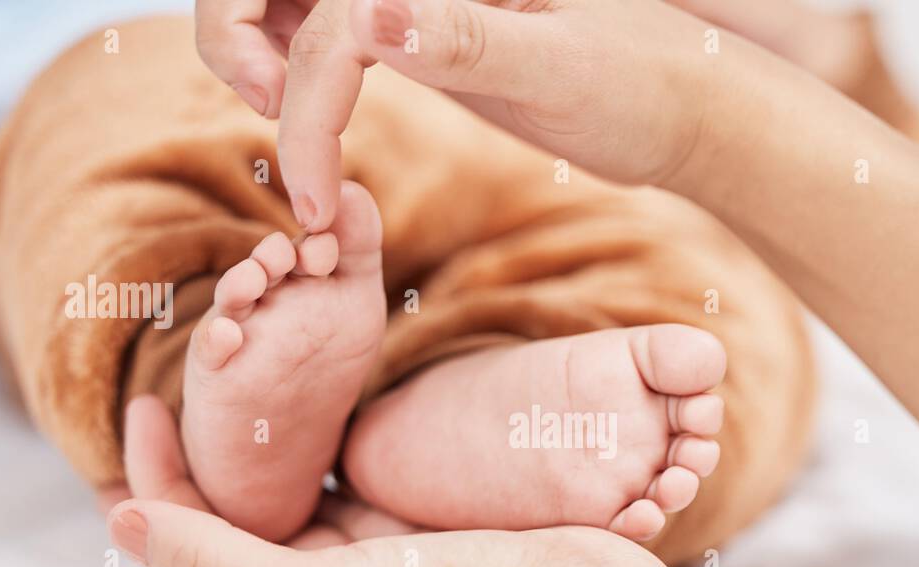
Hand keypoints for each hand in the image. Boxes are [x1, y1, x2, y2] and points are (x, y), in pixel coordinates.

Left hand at [107, 394, 672, 566]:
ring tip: (243, 376)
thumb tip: (122, 523)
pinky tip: (322, 401)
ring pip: (301, 497)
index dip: (158, 482)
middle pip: (243, 522)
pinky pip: (359, 485)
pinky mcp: (426, 542)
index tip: (144, 406)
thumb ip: (214, 564)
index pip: (196, 551)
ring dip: (268, 443)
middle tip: (186, 379)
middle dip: (210, 456)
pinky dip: (333, 443)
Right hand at [196, 0, 721, 231]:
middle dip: (237, 36)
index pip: (333, 11)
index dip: (302, 100)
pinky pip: (321, 26)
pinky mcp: (419, 23)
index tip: (311, 196)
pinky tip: (309, 118)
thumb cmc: (642, 86)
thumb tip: (370, 16)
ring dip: (253, 47)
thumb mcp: (563, 70)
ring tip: (292, 133)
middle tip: (280, 135)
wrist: (681, 106)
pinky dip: (293, 65)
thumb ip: (470, 40)